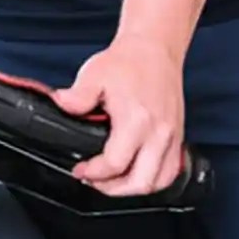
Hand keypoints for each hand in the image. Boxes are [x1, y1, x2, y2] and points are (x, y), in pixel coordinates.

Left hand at [52, 35, 185, 196]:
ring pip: (159, 181)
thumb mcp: (94, 75)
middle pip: (140, 181)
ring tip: (111, 182)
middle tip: (93, 182)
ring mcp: (172, 137)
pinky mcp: (178, 136)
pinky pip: (170, 171)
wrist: (154, 49)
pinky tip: (134, 173)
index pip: (115, 163)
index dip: (93, 173)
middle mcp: (159, 133)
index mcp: (136, 121)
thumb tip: (60, 106)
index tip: (80, 171)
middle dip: (112, 189)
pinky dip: (153, 180)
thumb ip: (76, 96)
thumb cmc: (127, 62)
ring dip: (133, 188)